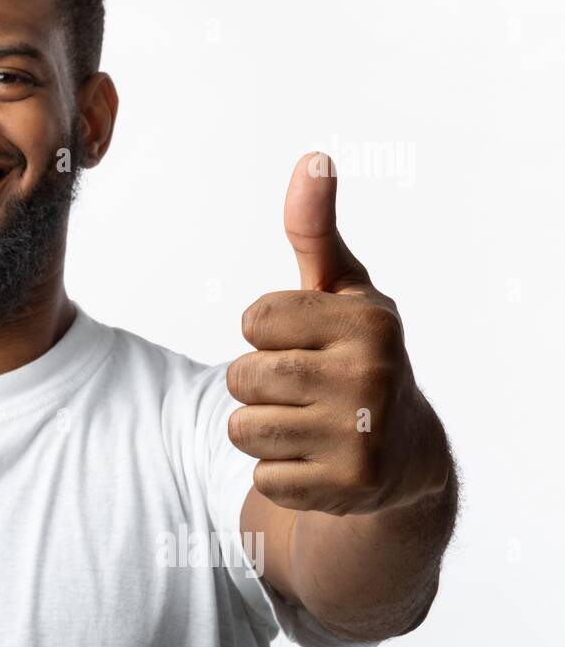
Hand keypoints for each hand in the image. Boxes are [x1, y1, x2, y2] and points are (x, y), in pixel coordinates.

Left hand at [226, 153, 445, 515]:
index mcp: (366, 322)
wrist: (404, 452)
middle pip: (241, 378)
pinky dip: (279, 474)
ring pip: (243, 429)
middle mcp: (370, 376)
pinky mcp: (347, 489)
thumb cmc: (357, 354)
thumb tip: (312, 158)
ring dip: (262, 431)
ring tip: (309, 425)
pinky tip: (318, 462)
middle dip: (258, 386)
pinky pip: (261, 479)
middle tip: (305, 391)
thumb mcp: (341, 291)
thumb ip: (313, 230)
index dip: (266, 334)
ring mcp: (361, 437)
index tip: (303, 342)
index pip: (252, 321)